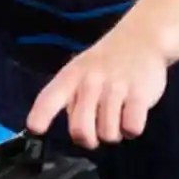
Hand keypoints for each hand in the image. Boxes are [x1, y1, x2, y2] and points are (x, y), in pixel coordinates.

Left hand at [25, 30, 167, 148]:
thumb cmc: (107, 62)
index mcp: (71, 76)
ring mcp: (116, 88)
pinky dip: (132, 129)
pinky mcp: (139, 94)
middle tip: (96, 130)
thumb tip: (70, 130)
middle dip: (89, 140)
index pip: (50, 97)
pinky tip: (132, 113)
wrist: (142, 38)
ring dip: (114, 133)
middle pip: (81, 131)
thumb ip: (70, 97)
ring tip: (118, 114)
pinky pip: (131, 129)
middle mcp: (90, 81)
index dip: (41, 115)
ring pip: (108, 134)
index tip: (36, 129)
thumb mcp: (81, 70)